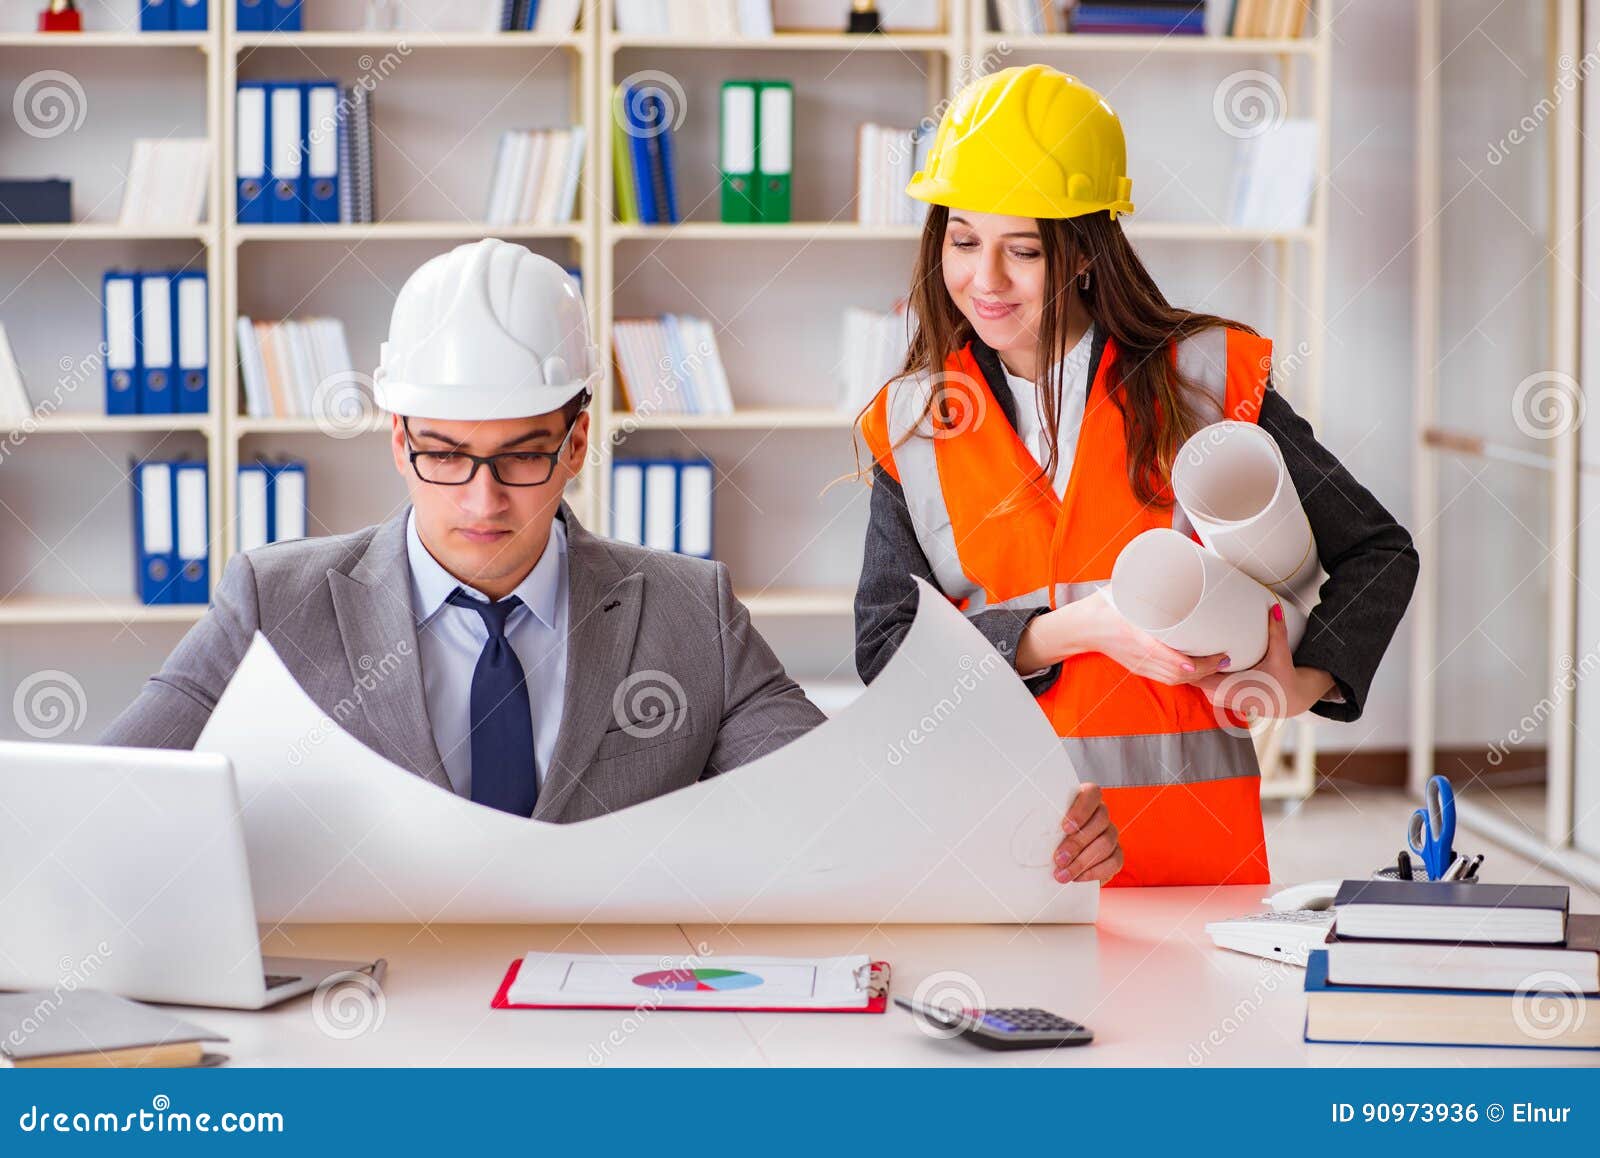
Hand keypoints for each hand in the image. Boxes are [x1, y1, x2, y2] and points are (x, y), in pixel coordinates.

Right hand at [1021, 589, 1227, 685]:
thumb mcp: (1123, 590)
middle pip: (1175, 673)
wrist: (1082, 628)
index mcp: (1133, 633)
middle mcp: (1138, 654)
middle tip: (1224, 655)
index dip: (1188, 661)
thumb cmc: (1104, 606)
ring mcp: (1139, 665)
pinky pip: (1166, 679)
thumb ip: (1148, 579)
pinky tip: (1200, 670)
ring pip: (1173, 679)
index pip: (1162, 654)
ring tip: (1218, 663)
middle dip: (1205, 669)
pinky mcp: (1140, 668)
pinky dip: (1187, 678)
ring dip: (1199, 676)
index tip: (1210, 655)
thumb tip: (1177, 560)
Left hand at [1052, 782, 1121, 883]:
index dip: (1081, 810)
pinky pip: (1114, 862)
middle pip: (1100, 821)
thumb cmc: (1048, 838)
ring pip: (1106, 843)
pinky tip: (1078, 878)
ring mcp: (1111, 834)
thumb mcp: (1044, 826)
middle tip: (1059, 858)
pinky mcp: (1116, 855)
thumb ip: (1043, 822)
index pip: (1093, 794)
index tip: (1064, 828)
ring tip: (1063, 874)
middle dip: (1077, 842)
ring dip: (1082, 861)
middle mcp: (1101, 815)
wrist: (1060, 862)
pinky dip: (1095, 872)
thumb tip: (1026, 829)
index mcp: (1085, 800)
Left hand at [1194, 603, 1333, 717]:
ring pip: (1192, 679)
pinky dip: (1197, 670)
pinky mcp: (1218, 697)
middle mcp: (1218, 695)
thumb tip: (1275, 609)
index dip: (1185, 658)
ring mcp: (1216, 698)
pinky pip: (1200, 683)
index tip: (1183, 639)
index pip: (1194, 673)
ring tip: (1187, 642)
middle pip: (1189, 674)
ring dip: (1190, 663)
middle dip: (1184, 657)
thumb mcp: (1280, 657)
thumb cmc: (1284, 682)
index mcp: (1228, 688)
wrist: (1289, 702)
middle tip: (1182, 633)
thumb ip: (1277, 632)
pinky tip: (1198, 656)